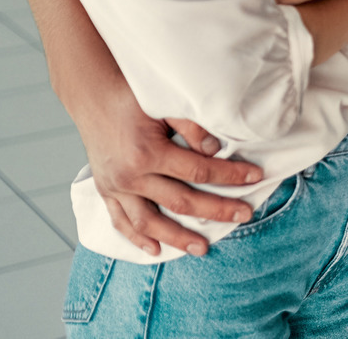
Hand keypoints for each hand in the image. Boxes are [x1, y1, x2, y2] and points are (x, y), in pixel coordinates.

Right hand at [71, 86, 261, 257]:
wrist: (92, 97)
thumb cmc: (132, 98)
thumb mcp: (165, 105)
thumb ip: (192, 127)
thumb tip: (216, 151)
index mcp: (148, 152)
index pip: (198, 171)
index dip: (230, 175)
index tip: (255, 176)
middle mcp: (130, 176)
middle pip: (181, 201)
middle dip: (216, 210)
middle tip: (244, 215)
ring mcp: (115, 188)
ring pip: (149, 222)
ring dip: (177, 238)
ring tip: (202, 248)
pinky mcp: (105, 192)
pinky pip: (121, 222)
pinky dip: (137, 239)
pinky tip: (156, 249)